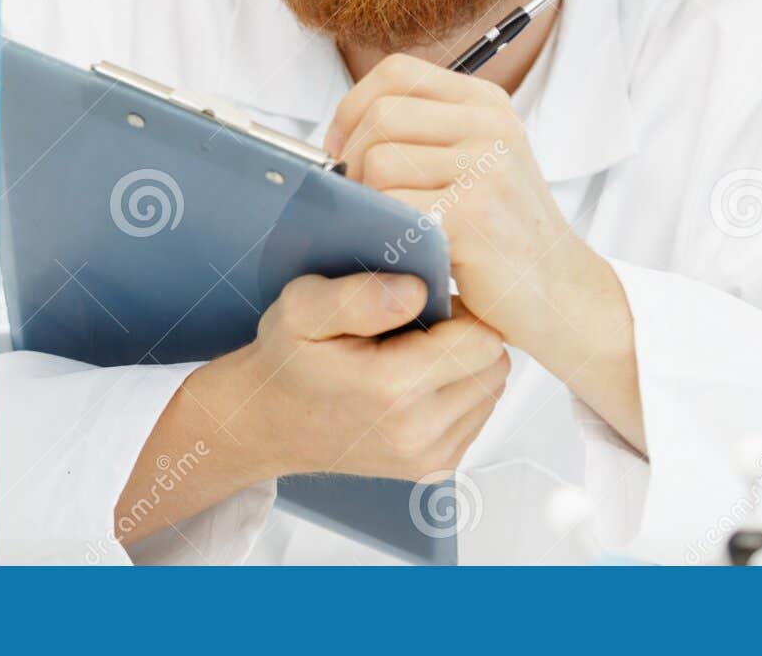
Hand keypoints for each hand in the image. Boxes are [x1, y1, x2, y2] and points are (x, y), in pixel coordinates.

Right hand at [218, 272, 508, 481]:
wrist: (267, 423)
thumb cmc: (286, 360)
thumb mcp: (302, 307)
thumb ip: (360, 294)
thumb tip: (418, 292)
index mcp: (392, 389)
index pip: (483, 339)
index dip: (459, 312)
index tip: (424, 308)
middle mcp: (418, 433)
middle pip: (494, 366)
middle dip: (465, 339)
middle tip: (416, 331)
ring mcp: (429, 458)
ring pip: (490, 390)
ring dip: (463, 367)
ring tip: (411, 358)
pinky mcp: (435, 469)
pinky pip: (477, 415)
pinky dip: (457, 393)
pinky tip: (415, 384)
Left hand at [324, 53, 593, 350]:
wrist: (561, 292)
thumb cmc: (502, 234)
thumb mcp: (475, 163)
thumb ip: (420, 136)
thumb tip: (335, 138)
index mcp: (486, 103)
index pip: (396, 73)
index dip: (353, 107)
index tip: (342, 149)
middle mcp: (491, 125)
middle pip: (381, 116)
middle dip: (350, 158)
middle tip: (356, 199)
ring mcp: (486, 167)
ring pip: (378, 162)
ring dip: (364, 199)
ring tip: (384, 225)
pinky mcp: (474, 215)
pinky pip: (392, 206)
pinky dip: (380, 229)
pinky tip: (398, 248)